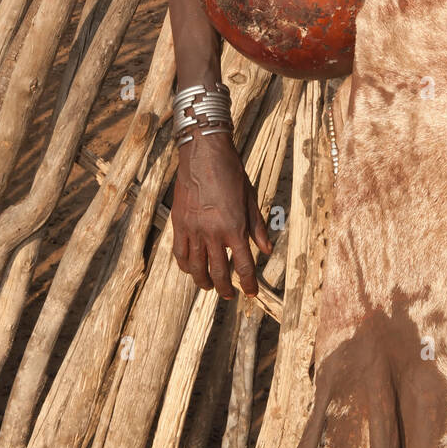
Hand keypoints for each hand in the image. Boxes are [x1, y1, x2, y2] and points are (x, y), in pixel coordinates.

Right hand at [172, 133, 271, 298]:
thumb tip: (267, 250)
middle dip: (226, 289)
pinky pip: (180, 254)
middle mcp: (213, 233)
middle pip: (219, 273)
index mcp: (235, 227)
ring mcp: (194, 230)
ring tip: (210, 286)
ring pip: (197, 268)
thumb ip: (258, 227)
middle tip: (230, 295)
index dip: (248, 284)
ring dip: (205, 282)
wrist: (204, 153)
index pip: (244, 266)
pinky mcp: (179, 224)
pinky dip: (186, 266)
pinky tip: (192, 269)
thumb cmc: (231, 172)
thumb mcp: (250, 198)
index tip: (251, 293)